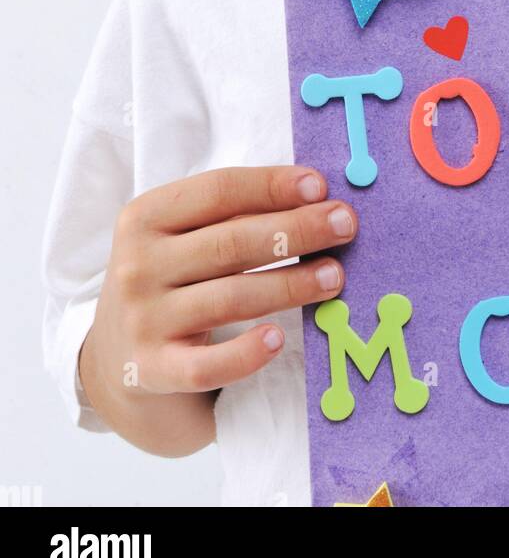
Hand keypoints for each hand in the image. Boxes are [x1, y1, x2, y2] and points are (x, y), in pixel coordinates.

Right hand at [86, 165, 355, 402]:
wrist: (114, 361)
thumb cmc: (170, 282)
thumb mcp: (181, 238)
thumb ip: (233, 215)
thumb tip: (314, 197)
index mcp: (144, 217)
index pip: (217, 191)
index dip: (271, 186)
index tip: (320, 186)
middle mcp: (138, 265)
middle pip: (230, 242)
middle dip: (296, 230)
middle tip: (345, 224)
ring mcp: (143, 320)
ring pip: (230, 298)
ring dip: (291, 284)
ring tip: (335, 276)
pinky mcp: (152, 371)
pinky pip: (206, 365)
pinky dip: (244, 354)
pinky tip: (278, 340)